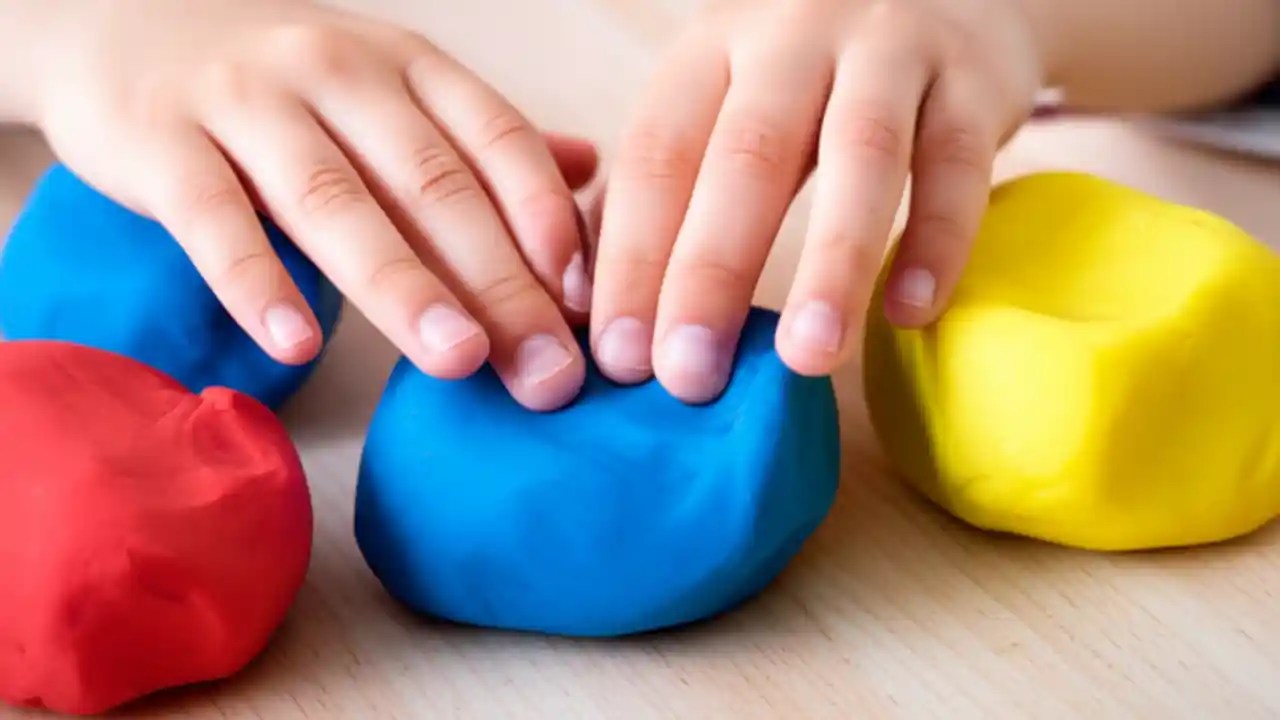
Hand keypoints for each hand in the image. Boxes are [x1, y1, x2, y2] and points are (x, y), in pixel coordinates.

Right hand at [32, 0, 596, 410]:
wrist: (124, 20)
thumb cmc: (290, 85)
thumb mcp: (393, 90)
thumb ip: (481, 140)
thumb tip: (590, 173)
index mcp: (409, 66)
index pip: (496, 140)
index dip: (547, 220)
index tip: (589, 305)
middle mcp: (338, 72)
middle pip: (432, 185)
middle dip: (500, 284)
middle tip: (548, 373)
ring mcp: (247, 102)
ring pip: (335, 202)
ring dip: (402, 287)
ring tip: (458, 361)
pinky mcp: (160, 143)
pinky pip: (213, 219)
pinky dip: (256, 283)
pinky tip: (297, 346)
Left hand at [590, 0, 1044, 401]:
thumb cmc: (813, 70)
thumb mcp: (727, 97)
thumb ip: (668, 184)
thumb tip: (589, 300)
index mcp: (712, 49)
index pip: (658, 156)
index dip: (632, 258)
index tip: (618, 356)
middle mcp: (793, 37)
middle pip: (746, 158)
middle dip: (710, 275)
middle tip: (689, 378)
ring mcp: (890, 49)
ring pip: (860, 157)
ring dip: (831, 264)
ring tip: (807, 358)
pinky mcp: (976, 78)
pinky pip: (958, 162)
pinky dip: (938, 240)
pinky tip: (911, 313)